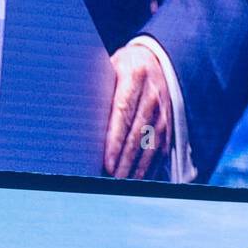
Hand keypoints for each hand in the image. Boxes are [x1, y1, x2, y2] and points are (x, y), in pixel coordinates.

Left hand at [104, 43, 171, 179]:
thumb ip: (97, 92)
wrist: (154, 61)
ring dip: (137, 168)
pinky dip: (150, 167)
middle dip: (125, 160)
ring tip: (123, 185)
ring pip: (151, 145)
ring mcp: (163, 111)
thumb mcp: (107, 71)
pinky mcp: (169, 124)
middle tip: (112, 180)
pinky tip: (138, 181)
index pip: (123, 112)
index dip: (116, 140)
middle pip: (138, 133)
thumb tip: (78, 121)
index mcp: (134, 76)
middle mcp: (152, 95)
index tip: (107, 162)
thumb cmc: (121, 70)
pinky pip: (161, 149)